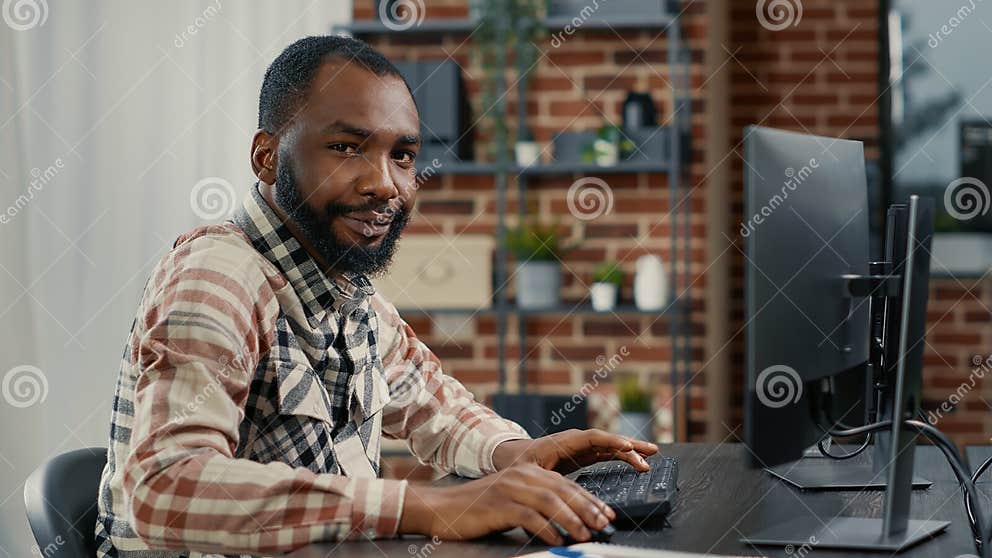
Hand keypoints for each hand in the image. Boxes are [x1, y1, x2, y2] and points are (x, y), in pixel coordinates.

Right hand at [399, 462, 615, 545]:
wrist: (443, 508)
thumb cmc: (479, 509)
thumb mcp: (512, 501)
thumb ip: (538, 505)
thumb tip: (569, 521)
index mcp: (528, 471)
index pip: (566, 484)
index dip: (589, 500)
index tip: (607, 515)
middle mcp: (522, 475)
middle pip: (563, 490)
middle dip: (588, 509)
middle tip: (604, 525)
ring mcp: (510, 488)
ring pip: (550, 501)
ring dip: (572, 519)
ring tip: (586, 535)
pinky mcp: (499, 504)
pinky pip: (529, 516)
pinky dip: (546, 528)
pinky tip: (557, 539)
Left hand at [492, 429, 658, 474]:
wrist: (513, 457)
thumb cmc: (519, 462)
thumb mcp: (527, 471)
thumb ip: (543, 478)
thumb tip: (558, 488)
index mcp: (564, 441)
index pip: (593, 438)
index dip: (611, 442)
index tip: (628, 447)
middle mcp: (576, 441)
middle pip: (608, 440)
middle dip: (630, 445)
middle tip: (651, 452)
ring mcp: (582, 447)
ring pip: (611, 446)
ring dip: (631, 450)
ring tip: (652, 455)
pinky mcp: (584, 455)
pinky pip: (608, 453)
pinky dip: (623, 455)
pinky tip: (636, 460)